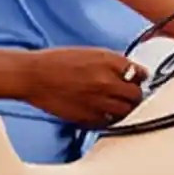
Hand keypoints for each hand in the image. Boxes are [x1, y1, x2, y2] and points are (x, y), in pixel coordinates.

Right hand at [23, 48, 147, 127]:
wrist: (34, 75)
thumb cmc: (57, 61)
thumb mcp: (90, 52)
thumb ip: (111, 62)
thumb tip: (128, 71)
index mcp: (108, 61)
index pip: (138, 73)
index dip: (139, 77)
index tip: (139, 80)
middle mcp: (107, 81)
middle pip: (136, 95)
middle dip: (135, 95)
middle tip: (130, 94)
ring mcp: (98, 101)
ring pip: (125, 111)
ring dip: (124, 109)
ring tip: (119, 106)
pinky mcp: (87, 117)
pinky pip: (108, 122)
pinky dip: (109, 119)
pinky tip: (103, 113)